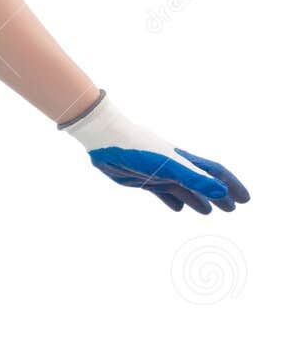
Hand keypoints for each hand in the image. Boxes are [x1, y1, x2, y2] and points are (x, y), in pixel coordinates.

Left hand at [60, 92, 249, 213]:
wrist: (106, 140)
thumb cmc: (138, 149)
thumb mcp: (170, 167)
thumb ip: (195, 180)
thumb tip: (222, 193)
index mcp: (184, 161)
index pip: (215, 174)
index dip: (231, 186)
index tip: (245, 200)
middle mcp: (175, 166)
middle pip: (203, 183)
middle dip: (220, 195)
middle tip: (233, 208)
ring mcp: (159, 173)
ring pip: (185, 189)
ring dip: (199, 199)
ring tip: (210, 211)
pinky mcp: (143, 179)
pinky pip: (164, 192)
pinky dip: (173, 200)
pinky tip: (178, 208)